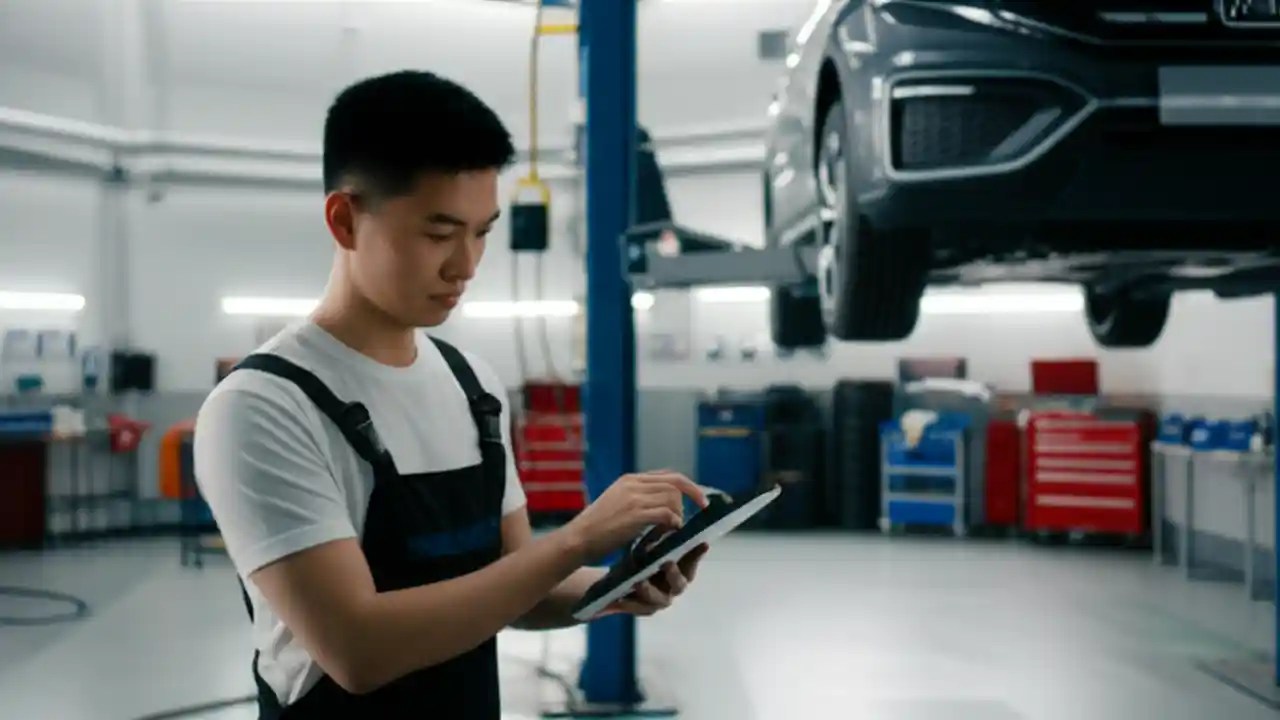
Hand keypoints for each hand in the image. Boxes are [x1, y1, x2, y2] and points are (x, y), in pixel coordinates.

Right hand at [559, 470, 707, 564]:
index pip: (667, 475)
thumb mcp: (617, 504)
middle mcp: (633, 484)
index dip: (686, 485)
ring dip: (680, 512)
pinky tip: (670, 531)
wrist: (578, 539)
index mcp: (630, 480)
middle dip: (693, 494)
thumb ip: (638, 499)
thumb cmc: (597, 528)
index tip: (698, 497)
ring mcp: (634, 498)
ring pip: (673, 497)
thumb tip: (663, 506)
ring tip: (675, 527)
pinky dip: (674, 522)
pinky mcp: (636, 514)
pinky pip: (667, 513)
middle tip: (703, 508)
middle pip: (675, 482)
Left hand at [603, 543, 708, 616]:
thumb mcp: (649, 544)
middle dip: (674, 574)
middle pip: (679, 584)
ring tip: (639, 582)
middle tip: (667, 563)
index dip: (697, 555)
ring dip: (650, 590)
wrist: (618, 580)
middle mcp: (672, 587)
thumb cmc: (640, 559)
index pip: (691, 562)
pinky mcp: (642, 609)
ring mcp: (658, 600)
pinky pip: (639, 609)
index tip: (702, 544)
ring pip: (659, 599)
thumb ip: (661, 536)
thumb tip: (671, 523)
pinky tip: (621, 598)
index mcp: (680, 570)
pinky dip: (631, 603)